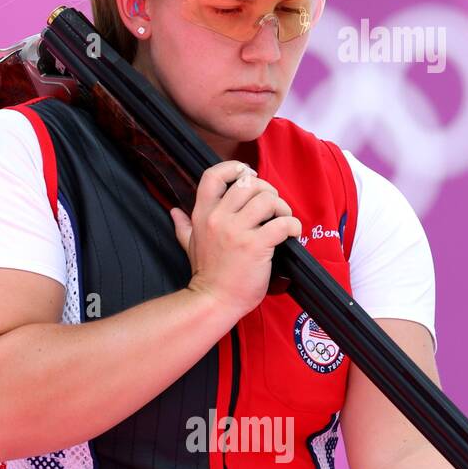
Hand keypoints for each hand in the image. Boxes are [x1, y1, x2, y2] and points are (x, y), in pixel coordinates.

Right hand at [172, 160, 300, 318]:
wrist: (213, 301)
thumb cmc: (207, 275)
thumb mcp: (189, 245)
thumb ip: (183, 226)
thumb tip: (174, 212)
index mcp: (202, 214)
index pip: (213, 175)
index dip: (234, 168)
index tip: (248, 173)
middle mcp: (218, 218)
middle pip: (248, 183)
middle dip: (267, 191)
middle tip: (272, 207)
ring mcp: (236, 231)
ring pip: (268, 200)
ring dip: (282, 208)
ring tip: (283, 220)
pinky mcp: (256, 245)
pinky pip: (282, 223)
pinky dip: (293, 226)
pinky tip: (292, 234)